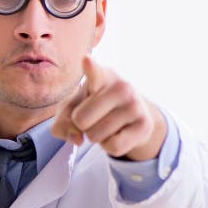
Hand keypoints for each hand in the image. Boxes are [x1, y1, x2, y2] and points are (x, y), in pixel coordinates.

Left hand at [51, 56, 166, 160]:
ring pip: (95, 136)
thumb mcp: (72, 109)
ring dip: (96, 136)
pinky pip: (112, 147)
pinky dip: (108, 146)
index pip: (94, 72)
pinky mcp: (144, 126)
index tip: (87, 60)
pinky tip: (117, 134)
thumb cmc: (92, 108)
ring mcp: (135, 105)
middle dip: (81, 126)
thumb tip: (78, 139)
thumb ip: (62, 122)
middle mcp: (121, 87)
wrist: (130, 115)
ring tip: (107, 124)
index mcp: (99, 76)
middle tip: (94, 117)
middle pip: (80, 120)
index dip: (90, 68)